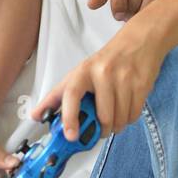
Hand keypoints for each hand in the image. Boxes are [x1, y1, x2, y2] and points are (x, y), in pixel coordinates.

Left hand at [32, 30, 164, 140]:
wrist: (139, 41)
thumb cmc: (105, 61)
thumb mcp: (78, 73)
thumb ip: (57, 96)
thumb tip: (36, 116)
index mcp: (83, 72)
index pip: (72, 95)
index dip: (69, 118)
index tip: (71, 136)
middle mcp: (103, 74)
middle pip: (103, 117)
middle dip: (101, 130)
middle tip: (99, 130)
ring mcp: (124, 79)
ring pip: (120, 119)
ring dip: (116, 127)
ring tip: (114, 118)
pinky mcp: (142, 84)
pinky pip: (134, 114)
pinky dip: (129, 119)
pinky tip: (125, 110)